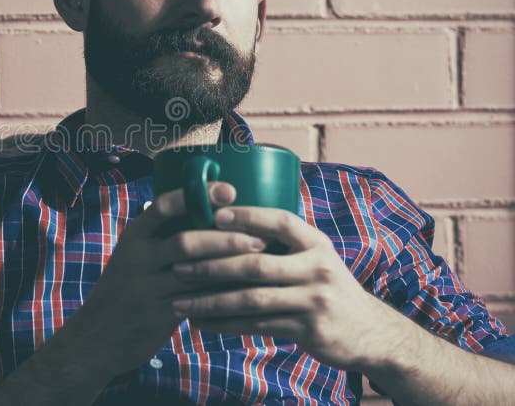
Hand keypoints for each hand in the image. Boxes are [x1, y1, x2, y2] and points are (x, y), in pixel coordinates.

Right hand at [72, 182, 267, 375]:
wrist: (99, 336)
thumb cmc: (126, 289)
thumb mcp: (134, 256)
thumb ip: (162, 236)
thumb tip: (207, 211)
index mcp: (134, 235)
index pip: (165, 205)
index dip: (198, 195)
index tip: (230, 190)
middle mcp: (137, 257)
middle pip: (185, 240)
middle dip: (225, 237)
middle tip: (258, 237)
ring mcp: (146, 287)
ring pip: (195, 272)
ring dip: (229, 265)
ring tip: (257, 259)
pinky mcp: (157, 314)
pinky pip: (197, 300)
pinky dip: (222, 292)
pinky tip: (244, 289)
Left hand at [170, 206, 405, 370]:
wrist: (369, 332)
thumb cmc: (328, 286)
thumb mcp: (317, 256)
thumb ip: (284, 242)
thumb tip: (228, 219)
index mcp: (317, 243)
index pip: (279, 221)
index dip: (246, 216)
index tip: (212, 215)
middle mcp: (317, 268)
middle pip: (255, 263)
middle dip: (211, 265)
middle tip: (177, 266)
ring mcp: (313, 301)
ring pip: (251, 299)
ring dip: (210, 301)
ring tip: (180, 302)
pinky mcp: (307, 330)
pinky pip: (256, 326)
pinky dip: (225, 325)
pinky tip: (200, 323)